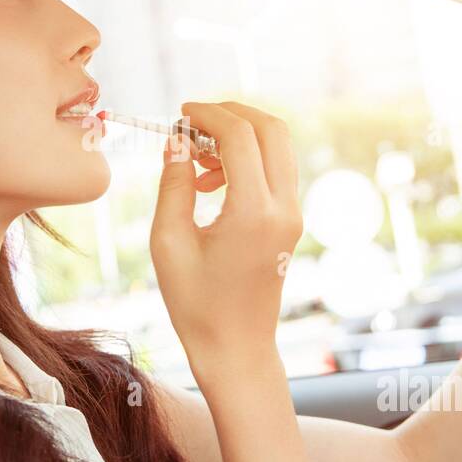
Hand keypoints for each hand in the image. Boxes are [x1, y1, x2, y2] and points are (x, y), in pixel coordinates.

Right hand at [149, 102, 302, 378]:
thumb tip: (177, 140)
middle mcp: (283, 208)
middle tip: (193, 120)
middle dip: (231, 114)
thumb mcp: (169, 241)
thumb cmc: (195, 303)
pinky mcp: (290, 220)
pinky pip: (275, 170)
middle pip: (271, 129)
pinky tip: (210, 180)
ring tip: (194, 161)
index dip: (208, 114)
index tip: (180, 113)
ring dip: (239, 137)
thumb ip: (174, 183)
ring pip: (277, 146)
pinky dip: (247, 159)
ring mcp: (292, 214)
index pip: (240, 137)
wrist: (235, 347)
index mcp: (253, 213)